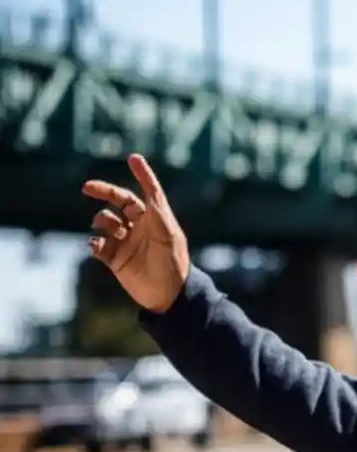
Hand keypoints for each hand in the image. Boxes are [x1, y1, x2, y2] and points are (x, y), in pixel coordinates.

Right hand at [82, 154, 190, 313]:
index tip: (133, 158)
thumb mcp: (169, 235)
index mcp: (156, 219)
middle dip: (104, 192)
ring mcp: (126, 242)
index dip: (142, 174)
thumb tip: (150, 191)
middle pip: (119, 202)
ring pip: (105, 222)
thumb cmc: (173, 262)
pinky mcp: (114, 259)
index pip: (148, 191)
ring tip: (106, 228)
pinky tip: (97, 245)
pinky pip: (97, 244)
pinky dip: (93, 242)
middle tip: (87, 187)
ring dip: (101, 220)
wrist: (167, 294)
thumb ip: (158, 212)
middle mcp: (139, 227)